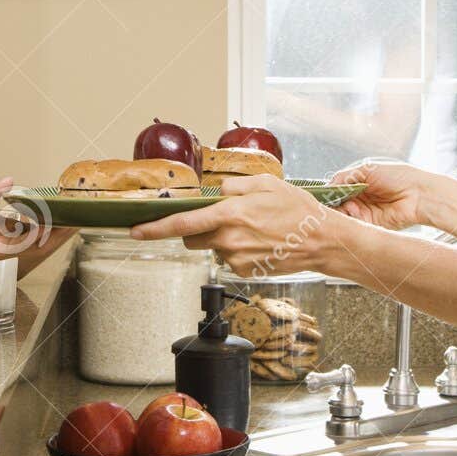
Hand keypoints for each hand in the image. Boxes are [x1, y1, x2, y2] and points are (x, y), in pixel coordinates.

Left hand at [128, 174, 348, 277]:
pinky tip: (259, 242)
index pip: (182, 223)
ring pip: (213, 247)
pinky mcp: (245, 272)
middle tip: (223, 217)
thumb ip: (234, 185)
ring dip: (222, 238)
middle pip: (192, 236)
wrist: (322, 241)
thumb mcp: (266, 183)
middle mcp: (229, 239)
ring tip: (253, 229)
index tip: (135, 231)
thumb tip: (216, 190)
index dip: (155, 228)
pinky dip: (238, 250)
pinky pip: (229, 259)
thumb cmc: (298, 210)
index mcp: (230, 214)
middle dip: (198, 227)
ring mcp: (236, 259)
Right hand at [331, 160, 434, 231]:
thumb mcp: (367, 169)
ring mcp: (364, 212)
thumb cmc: (398, 176)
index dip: (328, 192)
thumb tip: (327, 185)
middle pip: (337, 203)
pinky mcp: (370, 224)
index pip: (337, 189)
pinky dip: (350, 219)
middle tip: (328, 202)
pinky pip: (354, 223)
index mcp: (360, 183)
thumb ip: (344, 176)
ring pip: (343, 214)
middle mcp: (360, 198)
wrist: (419, 195)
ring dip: (340, 211)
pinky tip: (353, 211)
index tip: (320, 194)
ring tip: (346, 204)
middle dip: (332, 203)